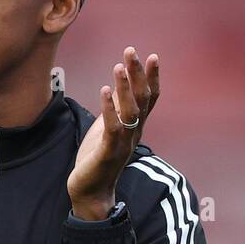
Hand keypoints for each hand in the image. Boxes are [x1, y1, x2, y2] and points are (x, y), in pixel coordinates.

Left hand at [67, 47, 160, 219]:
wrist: (92, 191)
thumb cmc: (99, 158)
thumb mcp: (109, 128)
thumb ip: (116, 109)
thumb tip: (119, 86)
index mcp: (135, 126)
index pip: (150, 99)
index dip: (152, 78)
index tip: (153, 56)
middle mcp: (133, 133)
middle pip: (142, 100)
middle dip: (138, 74)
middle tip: (131, 51)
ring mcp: (122, 143)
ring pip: (129, 112)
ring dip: (124, 88)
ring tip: (118, 66)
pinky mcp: (107, 152)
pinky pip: (112, 128)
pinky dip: (109, 109)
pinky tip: (104, 91)